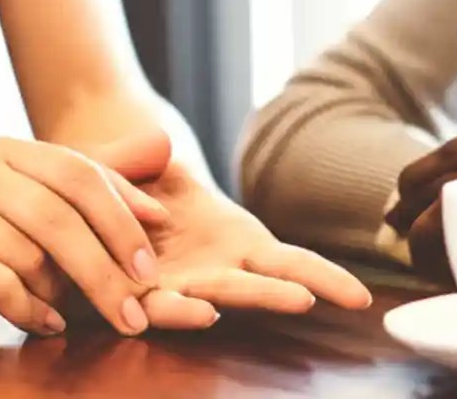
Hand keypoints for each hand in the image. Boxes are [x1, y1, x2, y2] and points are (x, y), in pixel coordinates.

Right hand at [0, 137, 169, 335]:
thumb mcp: (24, 194)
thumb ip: (92, 179)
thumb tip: (164, 170)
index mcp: (10, 150)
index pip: (82, 175)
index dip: (124, 218)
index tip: (153, 263)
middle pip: (64, 218)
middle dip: (109, 268)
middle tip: (138, 310)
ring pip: (34, 255)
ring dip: (68, 294)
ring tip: (86, 317)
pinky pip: (0, 284)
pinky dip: (31, 309)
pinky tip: (47, 324)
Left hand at [125, 163, 373, 329]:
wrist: (96, 216)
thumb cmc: (134, 189)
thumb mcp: (149, 167)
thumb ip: (151, 156)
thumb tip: (162, 144)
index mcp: (237, 240)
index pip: (292, 264)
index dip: (326, 279)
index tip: (361, 299)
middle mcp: (218, 271)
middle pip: (261, 287)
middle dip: (279, 295)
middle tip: (306, 299)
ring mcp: (182, 288)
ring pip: (212, 301)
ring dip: (234, 305)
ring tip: (249, 304)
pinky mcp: (144, 299)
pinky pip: (163, 308)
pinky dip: (180, 311)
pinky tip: (201, 310)